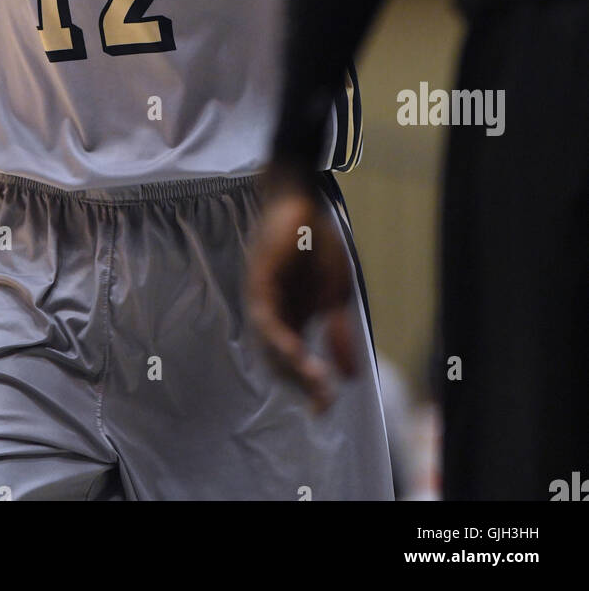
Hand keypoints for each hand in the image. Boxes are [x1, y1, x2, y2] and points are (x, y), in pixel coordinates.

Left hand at [245, 164, 357, 411]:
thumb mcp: (335, 294)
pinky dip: (279, 340)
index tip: (325, 410)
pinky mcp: (258, 282)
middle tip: (323, 401)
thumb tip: (353, 376)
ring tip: (316, 385)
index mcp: (290, 321)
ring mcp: (262, 300)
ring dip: (292, 369)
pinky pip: (264, 319)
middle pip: (279, 364)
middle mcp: (272, 317)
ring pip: (269, 348)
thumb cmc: (316, 243)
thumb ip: (338, 333)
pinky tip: (296, 353)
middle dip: (301, 385)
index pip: (294, 366)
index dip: (308, 389)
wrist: (301, 200)